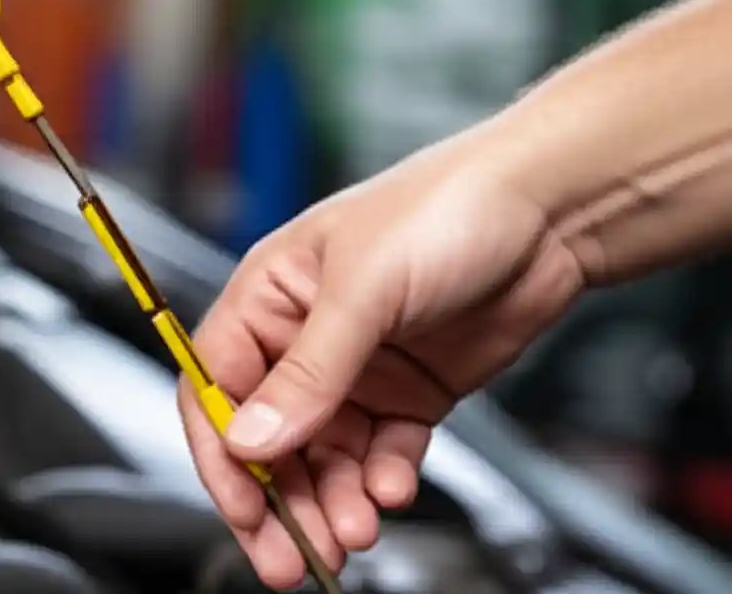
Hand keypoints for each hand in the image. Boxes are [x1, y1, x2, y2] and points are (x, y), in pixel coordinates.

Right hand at [179, 140, 586, 588]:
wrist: (549, 213)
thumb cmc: (444, 209)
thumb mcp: (364, 289)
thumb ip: (308, 372)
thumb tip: (250, 439)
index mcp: (269, 297)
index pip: (215, 385)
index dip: (220, 450)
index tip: (243, 506)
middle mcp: (303, 339)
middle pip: (267, 438)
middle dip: (277, 500)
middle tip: (288, 556)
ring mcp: (357, 371)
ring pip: (325, 458)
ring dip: (333, 500)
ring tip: (355, 531)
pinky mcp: (408, 395)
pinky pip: (382, 454)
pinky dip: (383, 480)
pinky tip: (392, 490)